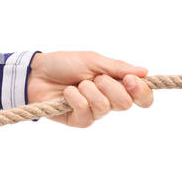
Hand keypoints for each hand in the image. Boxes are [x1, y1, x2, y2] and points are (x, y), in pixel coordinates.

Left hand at [26, 50, 154, 127]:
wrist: (36, 73)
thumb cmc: (64, 64)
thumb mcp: (92, 60)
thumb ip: (117, 68)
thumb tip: (145, 71)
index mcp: (117, 84)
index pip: (142, 97)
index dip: (142, 91)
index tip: (130, 80)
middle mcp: (109, 100)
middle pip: (126, 103)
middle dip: (110, 87)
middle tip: (96, 78)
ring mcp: (94, 112)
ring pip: (105, 106)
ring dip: (89, 90)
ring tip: (78, 83)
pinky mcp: (79, 120)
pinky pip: (86, 111)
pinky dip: (75, 97)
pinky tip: (67, 93)